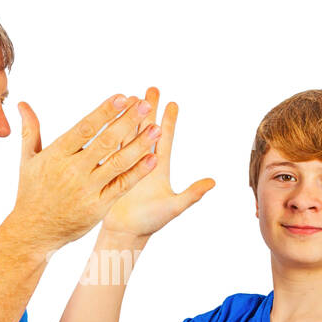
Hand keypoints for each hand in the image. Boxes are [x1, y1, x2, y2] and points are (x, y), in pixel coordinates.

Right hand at [6, 94, 163, 252]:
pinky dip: (138, 172)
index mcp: (56, 155)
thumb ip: (30, 130)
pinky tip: (153, 158)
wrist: (34, 231)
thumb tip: (22, 104)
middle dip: (128, 121)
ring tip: (156, 128)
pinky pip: (122, 185)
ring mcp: (87, 189)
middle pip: (106, 141)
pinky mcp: (98, 206)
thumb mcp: (28, 160)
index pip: (85, 128)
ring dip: (140, 144)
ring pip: (118, 162)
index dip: (105, 112)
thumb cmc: (31, 192)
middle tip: (146, 104)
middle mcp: (73, 170)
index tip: (123, 97)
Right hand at [101, 87, 214, 237]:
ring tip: (130, 97)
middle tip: (151, 88)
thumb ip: (192, 194)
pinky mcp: (111, 170)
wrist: (125, 233)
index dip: (168, 121)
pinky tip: (108, 118)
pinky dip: (111, 132)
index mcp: (159, 169)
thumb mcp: (174, 207)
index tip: (172, 103)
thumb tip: (213, 182)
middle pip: (147, 130)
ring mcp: (126, 165)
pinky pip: (111, 147)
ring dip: (130, 116)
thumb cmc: (150, 223)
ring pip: (129, 134)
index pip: (165, 139)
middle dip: (149, 109)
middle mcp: (143, 163)